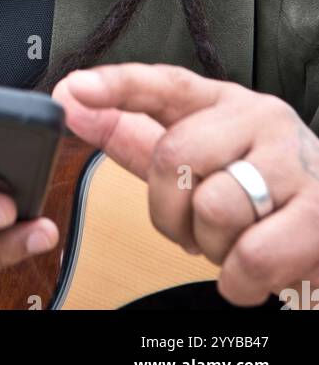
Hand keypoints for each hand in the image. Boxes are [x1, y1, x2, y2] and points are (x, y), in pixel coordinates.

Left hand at [52, 62, 318, 306]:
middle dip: (170, 211)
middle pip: (175, 156)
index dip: (116, 86)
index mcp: (223, 102)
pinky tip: (254, 267)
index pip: (164, 84)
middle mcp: (260, 119)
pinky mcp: (318, 214)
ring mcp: (293, 163)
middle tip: (194, 226)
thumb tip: (70, 102)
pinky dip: (240, 280)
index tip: (73, 89)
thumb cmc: (262, 188)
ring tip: (234, 241)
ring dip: (211, 247)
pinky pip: (251, 257)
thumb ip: (134, 133)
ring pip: (213, 209)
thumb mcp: (201, 154)